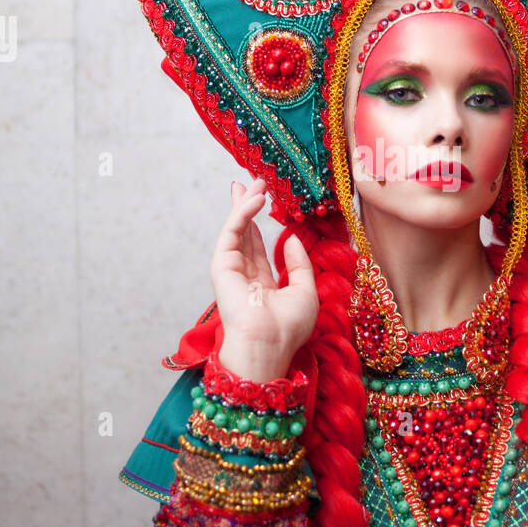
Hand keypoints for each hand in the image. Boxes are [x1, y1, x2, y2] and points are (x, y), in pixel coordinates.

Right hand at [211, 178, 318, 382]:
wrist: (268, 344)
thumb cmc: (288, 328)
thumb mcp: (305, 291)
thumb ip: (298, 264)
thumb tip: (289, 240)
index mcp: (262, 285)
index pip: (258, 248)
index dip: (259, 224)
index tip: (263, 203)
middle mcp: (244, 276)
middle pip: (244, 233)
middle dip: (247, 207)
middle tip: (253, 182)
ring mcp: (231, 270)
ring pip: (237, 229)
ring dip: (245, 204)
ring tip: (256, 182)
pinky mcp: (222, 265)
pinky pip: (232, 232)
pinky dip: (242, 213)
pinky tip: (255, 200)